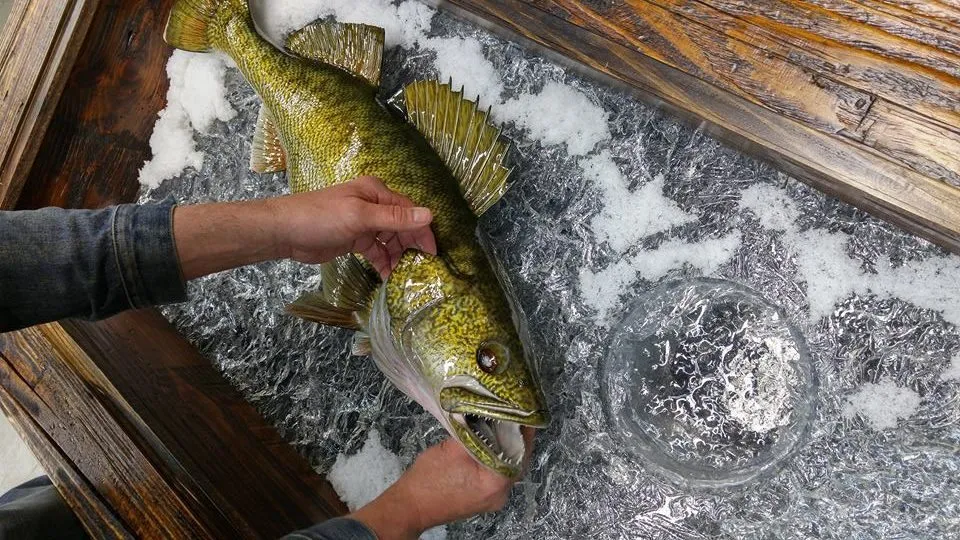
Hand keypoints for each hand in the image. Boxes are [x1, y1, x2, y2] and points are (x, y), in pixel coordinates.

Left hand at [173, 177, 437, 280]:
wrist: (284, 231)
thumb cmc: (320, 217)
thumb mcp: (360, 217)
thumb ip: (395, 218)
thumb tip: (429, 215)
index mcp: (376, 192)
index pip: (409, 211)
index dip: (423, 231)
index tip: (434, 254)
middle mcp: (373, 205)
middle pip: (402, 226)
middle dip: (412, 246)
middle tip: (422, 269)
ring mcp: (363, 222)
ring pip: (390, 240)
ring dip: (397, 256)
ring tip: (402, 275)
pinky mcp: (354, 239)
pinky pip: (376, 250)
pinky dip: (383, 262)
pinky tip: (387, 275)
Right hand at [349, 429, 535, 539]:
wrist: (409, 506)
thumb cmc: (427, 481)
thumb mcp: (452, 447)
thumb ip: (474, 431)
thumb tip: (487, 414)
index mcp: (496, 482)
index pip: (522, 449)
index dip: (524, 428)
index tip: (524, 409)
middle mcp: (500, 494)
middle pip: (518, 459)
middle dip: (516, 436)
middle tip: (514, 414)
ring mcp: (492, 499)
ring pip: (507, 466)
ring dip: (505, 447)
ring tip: (501, 425)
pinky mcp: (483, 498)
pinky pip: (497, 474)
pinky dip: (496, 458)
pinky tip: (489, 444)